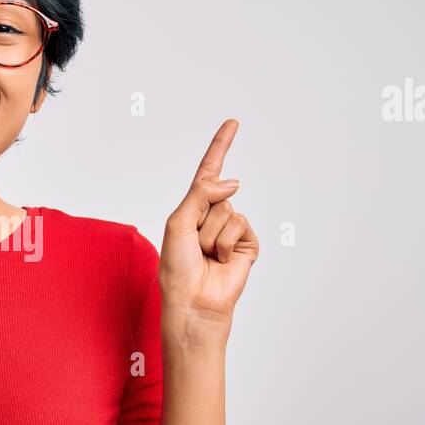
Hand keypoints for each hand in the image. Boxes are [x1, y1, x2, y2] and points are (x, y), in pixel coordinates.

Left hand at [160, 119, 259, 340]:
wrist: (193, 302)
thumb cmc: (178, 269)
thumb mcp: (178, 223)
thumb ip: (201, 194)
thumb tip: (234, 181)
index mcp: (193, 208)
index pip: (209, 171)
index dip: (221, 147)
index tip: (233, 123)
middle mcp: (213, 215)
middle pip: (215, 192)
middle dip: (201, 217)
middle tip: (195, 244)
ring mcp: (232, 230)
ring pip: (227, 210)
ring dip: (211, 235)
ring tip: (206, 256)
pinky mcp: (247, 244)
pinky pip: (240, 225)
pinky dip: (225, 243)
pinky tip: (221, 261)